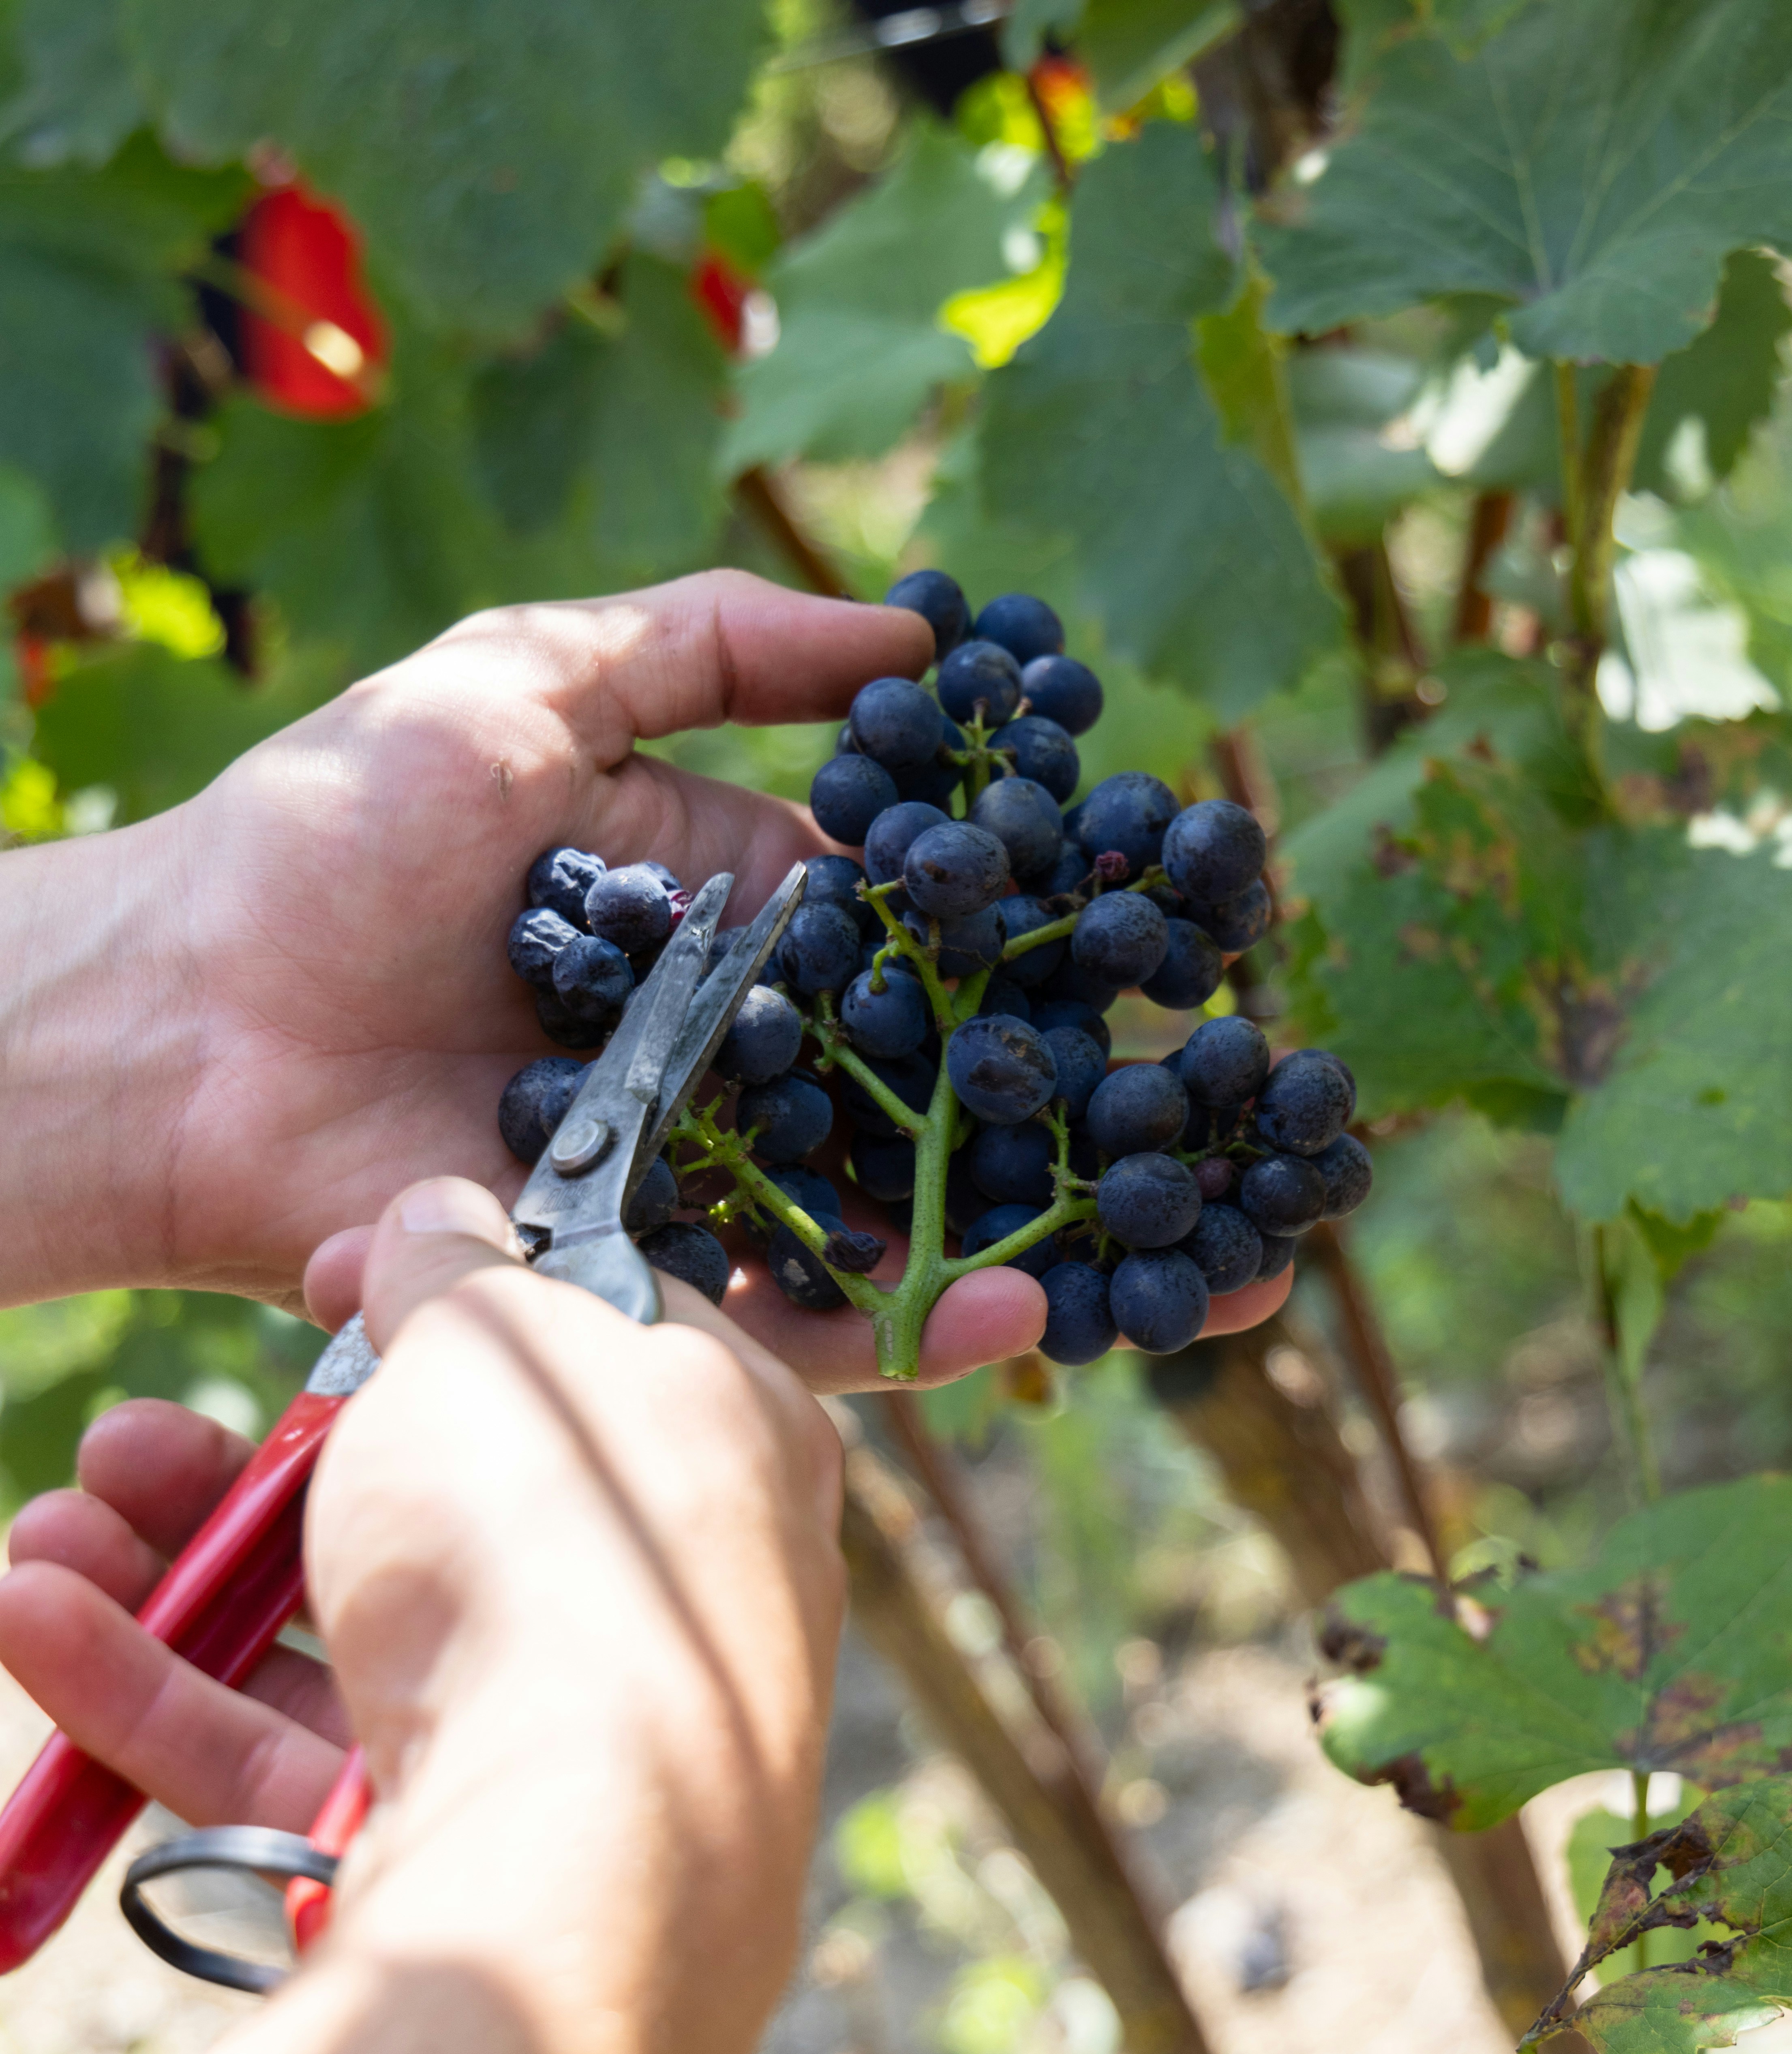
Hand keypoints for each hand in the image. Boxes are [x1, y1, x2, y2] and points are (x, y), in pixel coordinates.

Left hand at [0, 564, 1287, 1390]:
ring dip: (1055, 1242)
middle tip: (1253, 1126)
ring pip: (904, 1221)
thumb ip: (707, 649)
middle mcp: (733, 1056)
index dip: (1047, 934)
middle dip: (1096, 1112)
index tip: (1179, 940)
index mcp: (725, 917)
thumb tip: (916, 638)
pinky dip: (915, 1329)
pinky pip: (801, 1325)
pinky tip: (1032, 1314)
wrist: (190, 1023)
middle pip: (944, 1089)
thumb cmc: (332, 838)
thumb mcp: (517, 681)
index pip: (921, 930)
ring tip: (1211, 1271)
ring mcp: (700, 1180)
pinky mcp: (644, 1287)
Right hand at [3, 1181, 842, 2053]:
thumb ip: (458, 1272)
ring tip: (50, 1533)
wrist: (570, 1841)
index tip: (327, 1277)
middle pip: (425, 1505)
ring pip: (330, 1634)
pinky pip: (284, 1757)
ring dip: (167, 1575)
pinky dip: (157, 1695)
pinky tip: (33, 1623)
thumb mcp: (499, 1337)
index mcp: (720, 1448)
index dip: (445, 1304)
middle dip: (246, 1464)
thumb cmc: (554, 1539)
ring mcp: (548, 1733)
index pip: (583, 1353)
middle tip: (130, 1434)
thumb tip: (440, 1211)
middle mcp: (651, 1595)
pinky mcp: (448, 1848)